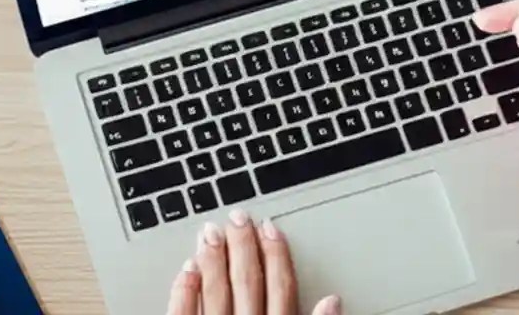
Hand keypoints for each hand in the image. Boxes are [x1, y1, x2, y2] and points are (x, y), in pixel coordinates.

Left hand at [167, 209, 339, 314]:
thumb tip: (334, 301)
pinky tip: (187, 268)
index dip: (278, 255)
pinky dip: (185, 291)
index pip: (282, 289)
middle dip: (244, 245)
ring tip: (211, 231)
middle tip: (238, 217)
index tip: (271, 228)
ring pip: (216, 292)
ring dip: (215, 259)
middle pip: (248, 282)